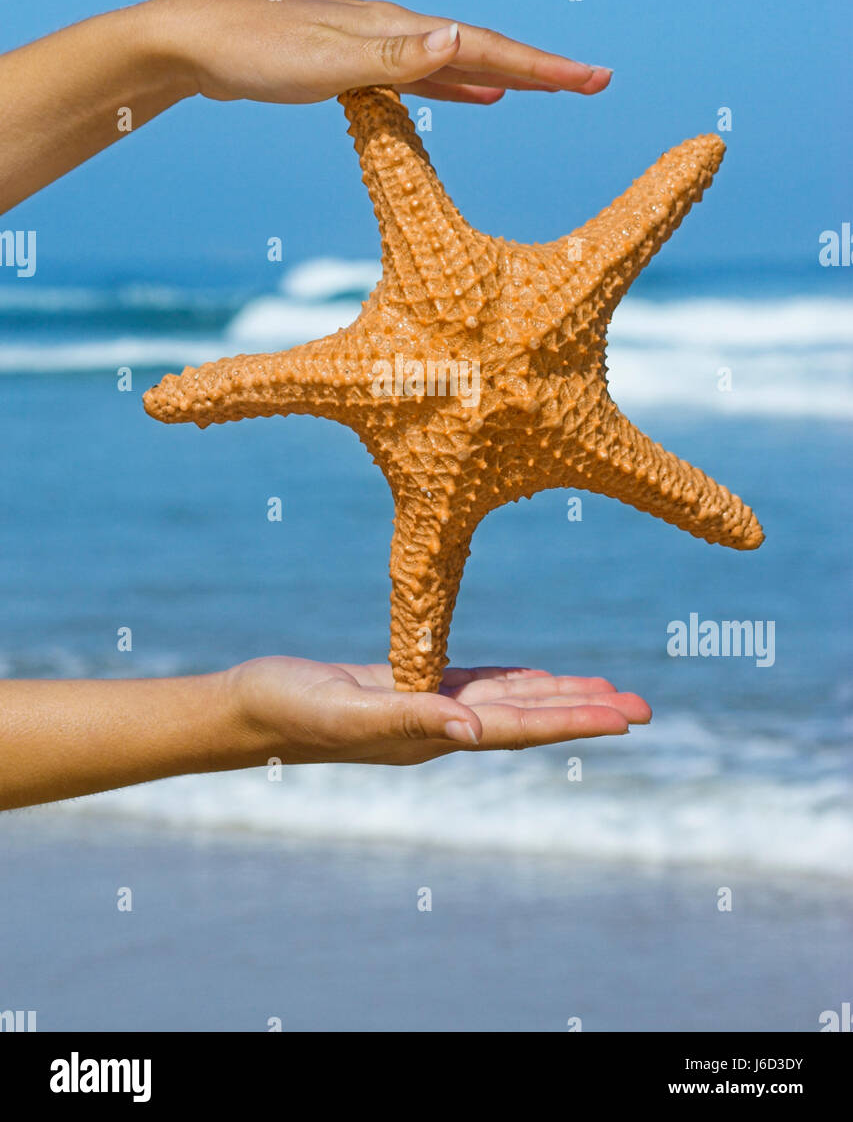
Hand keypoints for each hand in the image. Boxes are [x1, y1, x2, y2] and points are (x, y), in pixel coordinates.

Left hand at [157, 0, 612, 106]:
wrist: (197, 45)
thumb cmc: (256, 55)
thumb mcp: (329, 63)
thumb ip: (398, 58)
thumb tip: (464, 41)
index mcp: (398, 30)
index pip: (487, 47)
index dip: (544, 67)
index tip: (594, 80)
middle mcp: (396, 32)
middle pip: (484, 51)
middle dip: (541, 70)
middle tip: (595, 83)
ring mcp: (377, 47)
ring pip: (458, 64)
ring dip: (506, 77)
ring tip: (549, 89)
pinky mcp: (356, 67)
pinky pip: (426, 78)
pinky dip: (458, 86)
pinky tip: (476, 96)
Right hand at [231, 656, 650, 766]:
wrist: (250, 708)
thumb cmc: (289, 710)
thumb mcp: (346, 712)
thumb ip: (408, 718)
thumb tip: (473, 732)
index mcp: (433, 733)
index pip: (519, 728)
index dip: (572, 722)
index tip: (625, 720)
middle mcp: (442, 726)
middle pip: (529, 718)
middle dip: (586, 712)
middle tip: (646, 708)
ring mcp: (428, 706)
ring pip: (511, 700)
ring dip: (561, 696)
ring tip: (611, 693)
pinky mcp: (411, 684)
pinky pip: (478, 683)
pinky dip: (517, 680)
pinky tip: (540, 679)